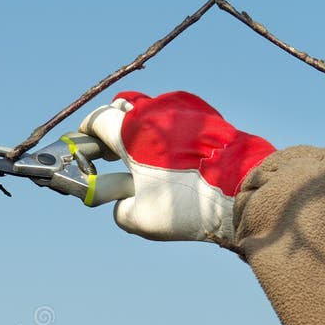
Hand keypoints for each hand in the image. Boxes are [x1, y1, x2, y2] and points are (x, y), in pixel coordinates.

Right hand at [79, 91, 274, 241]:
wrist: (244, 191)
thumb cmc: (187, 203)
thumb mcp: (140, 217)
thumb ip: (118, 208)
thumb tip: (121, 202)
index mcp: (132, 131)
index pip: (97, 120)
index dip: (84, 133)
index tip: (80, 144)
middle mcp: (155, 112)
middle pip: (122, 107)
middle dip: (110, 128)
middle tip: (108, 152)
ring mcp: (184, 110)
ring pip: (150, 110)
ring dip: (139, 128)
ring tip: (141, 156)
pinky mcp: (207, 116)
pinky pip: (175, 116)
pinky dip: (164, 131)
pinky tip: (171, 156)